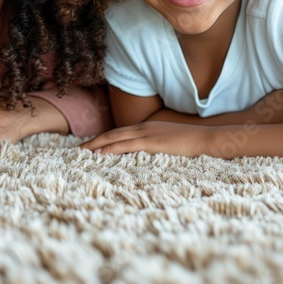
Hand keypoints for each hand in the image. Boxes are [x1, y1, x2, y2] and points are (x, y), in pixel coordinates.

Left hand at [80, 121, 213, 156]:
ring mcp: (147, 134)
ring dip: (97, 144)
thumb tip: (145, 155)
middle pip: (112, 134)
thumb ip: (155, 146)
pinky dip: (111, 148)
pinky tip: (100, 153)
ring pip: (115, 138)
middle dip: (93, 141)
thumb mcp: (168, 143)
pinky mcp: (152, 142)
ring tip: (82, 152)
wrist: (205, 138)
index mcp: (146, 128)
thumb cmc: (190, 143)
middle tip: (77, 150)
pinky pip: (127, 145)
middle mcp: (143, 128)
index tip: (89, 146)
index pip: (118, 133)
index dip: (102, 139)